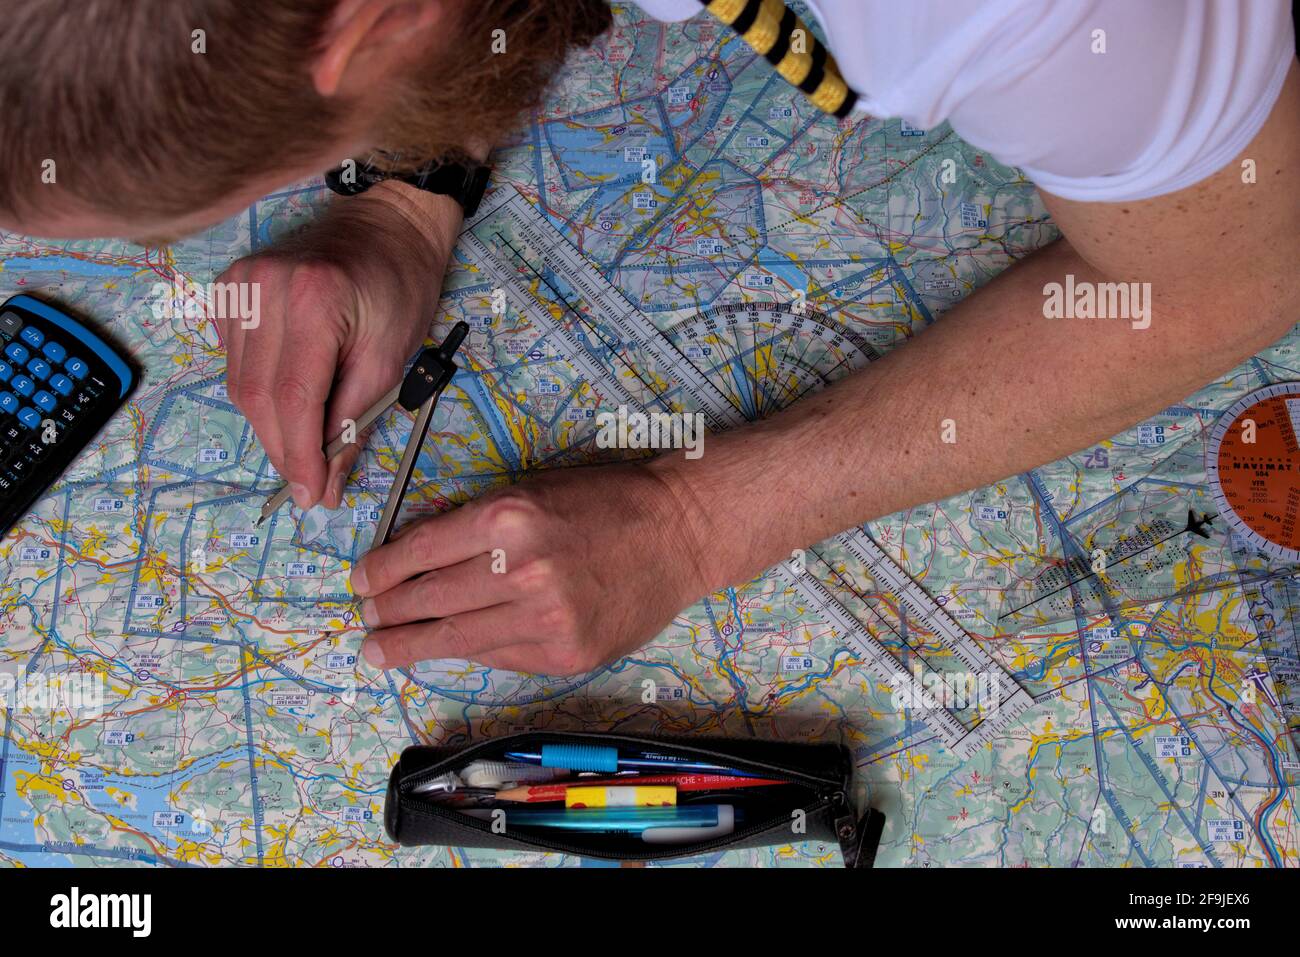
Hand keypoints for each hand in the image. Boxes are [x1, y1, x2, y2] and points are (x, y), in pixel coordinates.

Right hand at [217, 187, 458, 508]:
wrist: (386, 224)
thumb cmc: (400, 286)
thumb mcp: (391, 357)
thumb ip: (354, 419)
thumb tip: (326, 480)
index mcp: (312, 299)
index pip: (293, 398)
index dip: (298, 456)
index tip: (309, 496)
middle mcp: (264, 288)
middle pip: (256, 396)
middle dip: (282, 450)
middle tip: (308, 485)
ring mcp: (239, 284)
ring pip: (239, 384)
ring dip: (270, 425)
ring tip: (304, 445)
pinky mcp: (228, 288)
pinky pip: (233, 359)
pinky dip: (257, 390)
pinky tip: (288, 392)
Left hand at [350, 460, 712, 674]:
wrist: (679, 532)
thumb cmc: (606, 501)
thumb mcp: (532, 489)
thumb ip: (476, 521)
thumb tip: (415, 552)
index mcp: (507, 517)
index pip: (421, 550)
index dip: (381, 570)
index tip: (360, 581)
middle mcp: (521, 570)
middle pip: (429, 599)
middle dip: (387, 612)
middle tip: (365, 621)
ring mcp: (544, 619)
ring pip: (456, 639)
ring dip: (410, 646)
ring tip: (381, 651)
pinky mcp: (564, 653)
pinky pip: (499, 656)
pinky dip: (469, 652)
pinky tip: (448, 650)